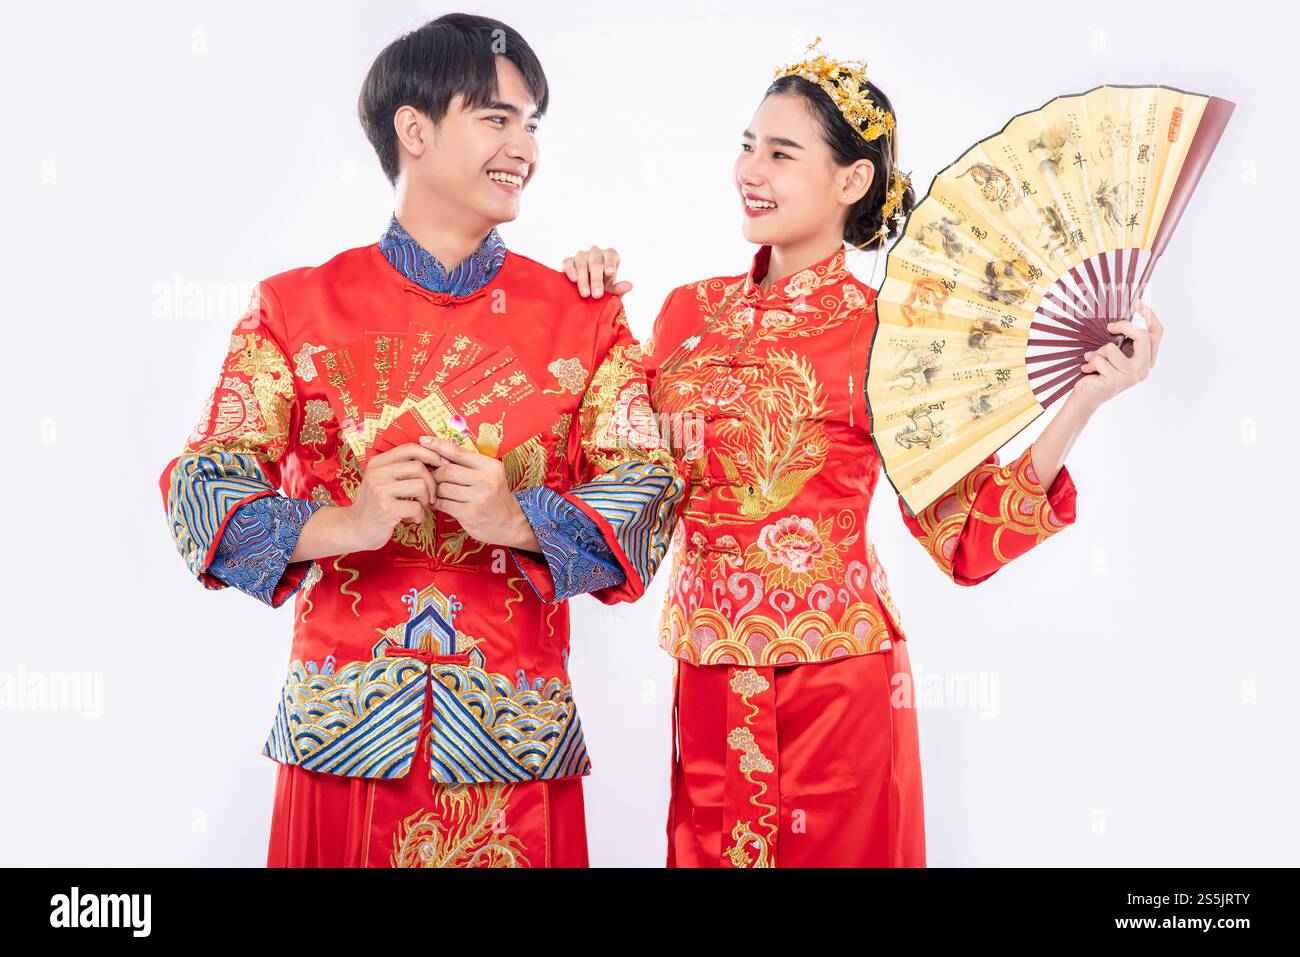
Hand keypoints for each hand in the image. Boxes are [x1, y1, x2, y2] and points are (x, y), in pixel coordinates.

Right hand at [341, 443, 439, 551]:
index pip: (410, 448)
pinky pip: (416, 506)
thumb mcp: (383, 480)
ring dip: (426, 499)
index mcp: (378, 462)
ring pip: (420, 485)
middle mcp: (376, 473)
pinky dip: (420, 515)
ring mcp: (380, 490)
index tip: (442, 465)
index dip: (431, 454)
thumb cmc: (376, 504)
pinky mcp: (385, 508)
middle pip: (418, 466)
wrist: (355, 529)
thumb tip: (436, 457)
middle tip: (430, 497)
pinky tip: (414, 519)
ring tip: (420, 507)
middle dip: (431, 483)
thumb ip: (401, 468)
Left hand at [420, 436, 539, 550]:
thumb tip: (438, 454)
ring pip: (443, 487)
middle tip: (432, 478)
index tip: (424, 440)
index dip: (439, 445)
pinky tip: (439, 503)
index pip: (459, 452)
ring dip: (435, 490)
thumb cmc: (495, 497)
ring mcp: (479, 497)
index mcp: (491, 466)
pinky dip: (437, 503)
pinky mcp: (470, 513)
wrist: (510, 523)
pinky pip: (444, 503)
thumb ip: (468, 465)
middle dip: (435, 474)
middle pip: (447, 470)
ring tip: (437, 492)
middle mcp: (487, 480)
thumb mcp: (489, 476)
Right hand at [561, 245, 631, 297]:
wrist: (586, 289)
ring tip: (585, 293)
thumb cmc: (602, 287)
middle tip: (597, 294)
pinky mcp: (569, 261)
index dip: (610, 264)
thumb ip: (619, 288)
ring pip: (581, 262)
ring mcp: (581, 255)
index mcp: (609, 256)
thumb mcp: (611, 290)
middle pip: (596, 262)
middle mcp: (596, 253)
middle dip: (596, 279)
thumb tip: (629, 286)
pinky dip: (570, 270)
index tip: (610, 273)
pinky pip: (568, 263)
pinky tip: (573, 279)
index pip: (611, 256)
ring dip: (583, 279)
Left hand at [1073, 301, 1162, 408]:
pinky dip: (1090, 363)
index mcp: (1147, 360)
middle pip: (1142, 336)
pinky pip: (1100, 359)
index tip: (1139, 303)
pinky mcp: (1118, 381)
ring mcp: (1133, 376)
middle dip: (1124, 326)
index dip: (1150, 316)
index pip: (1156, 334)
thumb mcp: (1113, 355)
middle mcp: (1144, 369)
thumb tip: (1119, 319)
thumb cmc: (1099, 373)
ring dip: (1097, 352)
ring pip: (1112, 348)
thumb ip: (1121, 341)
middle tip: (1109, 327)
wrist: (1086, 396)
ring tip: (1092, 362)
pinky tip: (1088, 371)